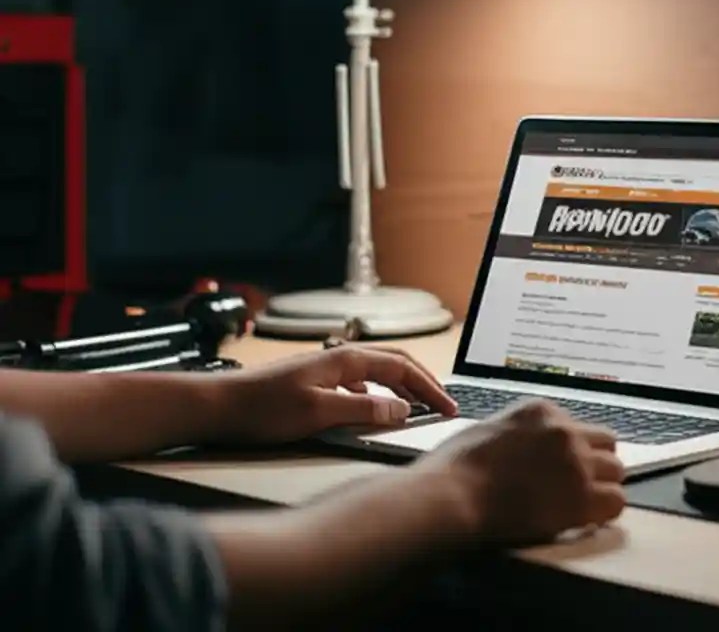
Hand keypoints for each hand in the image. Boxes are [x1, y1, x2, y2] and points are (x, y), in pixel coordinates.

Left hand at [209, 346, 457, 444]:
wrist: (216, 407)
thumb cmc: (261, 409)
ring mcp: (325, 370)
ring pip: (377, 374)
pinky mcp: (314, 384)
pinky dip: (378, 396)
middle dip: (423, 384)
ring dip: (402, 389)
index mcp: (344, 360)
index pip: (402, 368)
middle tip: (444, 406)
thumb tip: (402, 411)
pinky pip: (358, 385)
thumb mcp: (317, 413)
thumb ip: (363, 411)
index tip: (448, 408)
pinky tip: (374, 412)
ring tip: (418, 409)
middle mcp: (337, 359)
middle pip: (394, 365)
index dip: (430, 389)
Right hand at [423, 399, 624, 544]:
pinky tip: (588, 520)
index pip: (578, 427)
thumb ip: (517, 434)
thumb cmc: (453, 469)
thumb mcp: (487, 430)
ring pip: (617, 471)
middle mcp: (564, 431)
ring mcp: (576, 462)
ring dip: (603, 487)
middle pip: (606, 444)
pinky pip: (617, 502)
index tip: (562, 468)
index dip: (572, 451)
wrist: (451, 497)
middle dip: (596, 464)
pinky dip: (605, 512)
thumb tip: (524, 447)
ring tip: (584, 505)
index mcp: (540, 411)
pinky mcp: (581, 496)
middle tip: (580, 485)